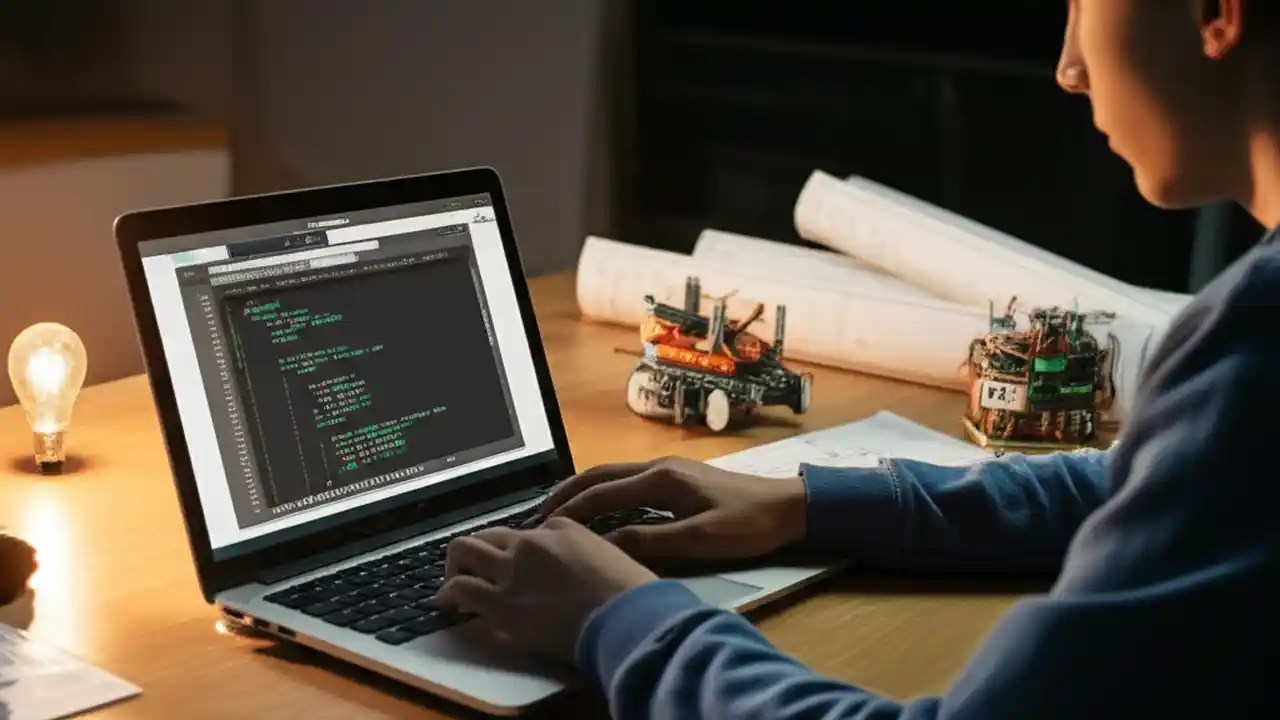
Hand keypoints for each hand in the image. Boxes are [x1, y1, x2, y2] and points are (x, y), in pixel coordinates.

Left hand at [437, 517, 656, 662]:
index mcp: (562, 528)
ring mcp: (513, 570)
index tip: (518, 566)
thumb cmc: (633, 595)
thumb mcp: (612, 559)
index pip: (528, 532)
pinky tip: (447, 604)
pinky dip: (448, 594)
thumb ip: (587, 559)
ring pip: (465, 551)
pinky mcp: (501, 603)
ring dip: (455, 565)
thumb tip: (580, 578)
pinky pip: (460, 588)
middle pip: (490, 534)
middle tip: (473, 567)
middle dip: (477, 550)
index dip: (519, 551)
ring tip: (452, 581)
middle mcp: (532, 542)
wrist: (627, 617)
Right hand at [532, 456, 806, 564]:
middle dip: (566, 493)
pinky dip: (603, 495)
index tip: (542, 528)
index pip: (601, 492)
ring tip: (558, 513)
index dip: (569, 510)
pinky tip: (599, 514)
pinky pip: (627, 484)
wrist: (789, 507)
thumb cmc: (748, 525)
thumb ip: (652, 540)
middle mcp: (659, 467)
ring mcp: (668, 471)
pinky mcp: (677, 480)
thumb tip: (605, 545)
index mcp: (661, 479)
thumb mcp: (700, 539)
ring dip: (583, 492)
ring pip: (612, 477)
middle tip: (536, 515)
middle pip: (599, 475)